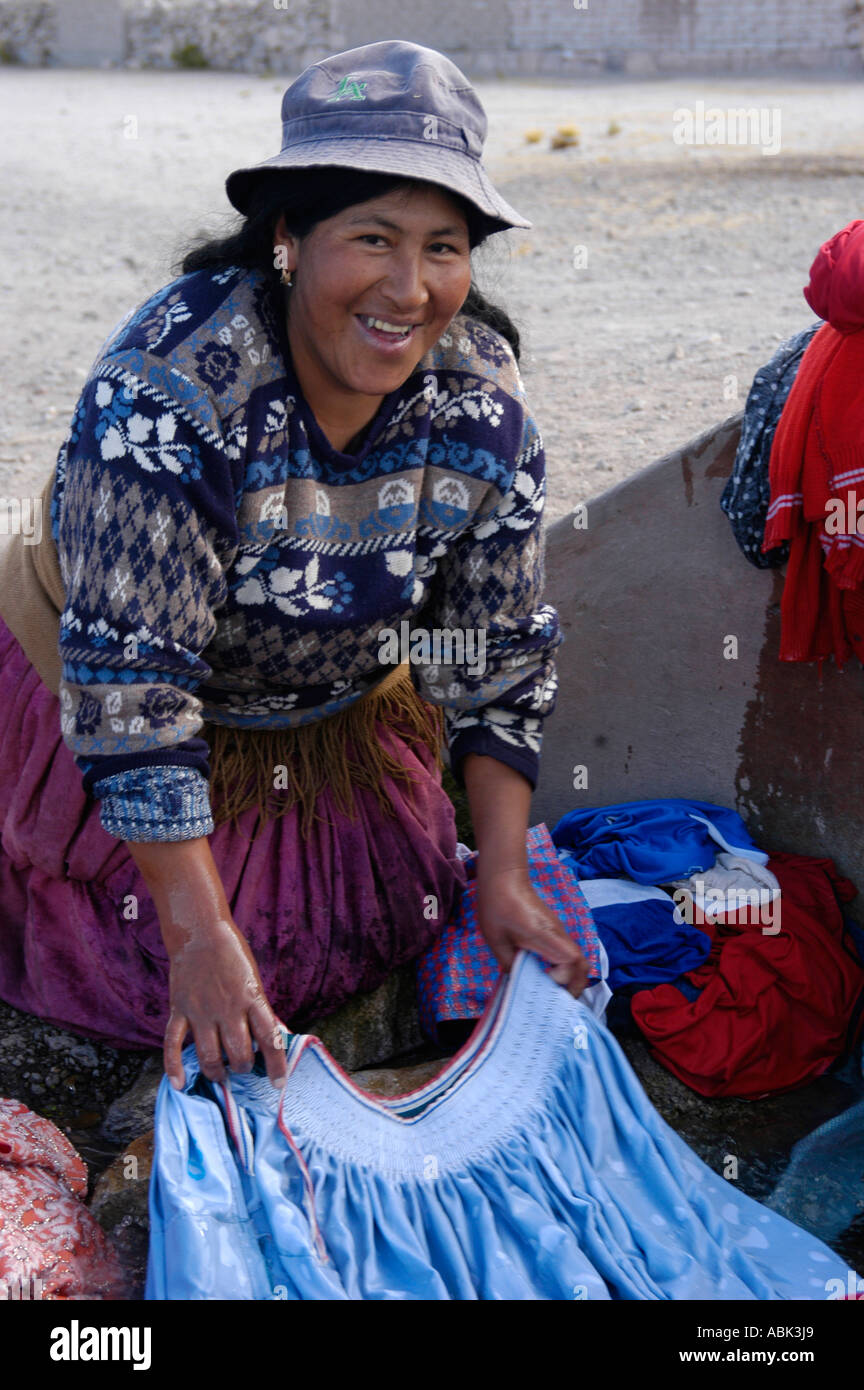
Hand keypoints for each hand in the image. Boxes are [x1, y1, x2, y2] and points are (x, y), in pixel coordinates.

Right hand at [163, 916, 287, 1091]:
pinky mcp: (179, 1010)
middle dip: (243, 1068)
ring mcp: (201, 1011)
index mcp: (252, 999)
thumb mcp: (256, 981)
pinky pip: (173, 1044)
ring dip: (217, 1072)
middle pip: (239, 1054)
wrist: (200, 933)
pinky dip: (174, 1067)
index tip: (279, 1083)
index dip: (277, 1065)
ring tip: (221, 1074)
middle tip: (243, 1067)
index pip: (269, 1039)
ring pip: (210, 1056)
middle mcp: (228, 1008)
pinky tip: (180, 1084)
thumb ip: (263, 1012)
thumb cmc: (233, 957)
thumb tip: (279, 1036)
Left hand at [476, 869, 588, 996]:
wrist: (505, 877)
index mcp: (545, 935)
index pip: (572, 960)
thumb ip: (509, 964)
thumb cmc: (498, 905)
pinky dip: (565, 967)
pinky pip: (568, 952)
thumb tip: (517, 983)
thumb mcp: (496, 939)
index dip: (565, 977)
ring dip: (571, 977)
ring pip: (577, 958)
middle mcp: (558, 934)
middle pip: (582, 963)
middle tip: (558, 1001)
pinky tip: (547, 975)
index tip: (547, 982)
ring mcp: (559, 932)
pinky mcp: (555, 930)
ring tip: (553, 992)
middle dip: (576, 985)